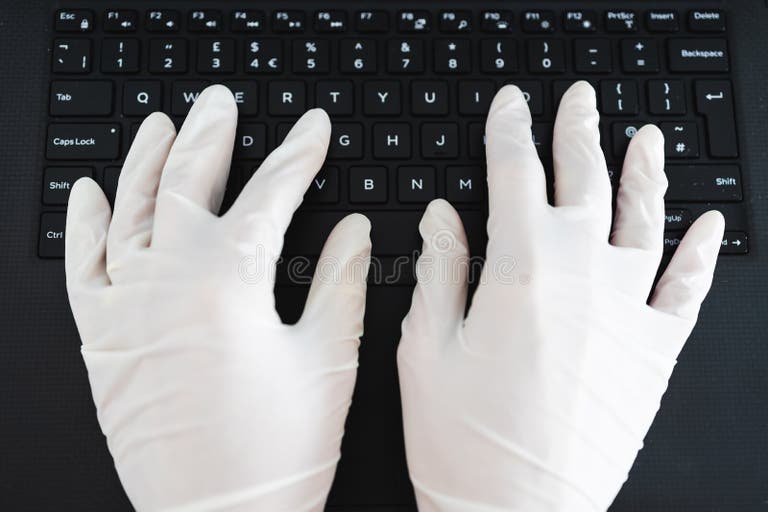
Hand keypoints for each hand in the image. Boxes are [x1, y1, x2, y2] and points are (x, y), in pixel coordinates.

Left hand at [65, 85, 370, 510]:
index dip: (298, 153)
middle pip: (188, 182)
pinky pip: (81, 265)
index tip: (312, 128)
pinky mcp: (100, 339)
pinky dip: (83, 223)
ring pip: (129, 209)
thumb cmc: (276, 451)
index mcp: (228, 281)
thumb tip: (355, 228)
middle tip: (223, 103)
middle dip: (212, 134)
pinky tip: (89, 191)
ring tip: (164, 124)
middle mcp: (166, 281)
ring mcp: (125, 307)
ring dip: (147, 159)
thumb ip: (341, 280)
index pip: (270, 193)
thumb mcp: (327, 357)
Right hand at [397, 82, 723, 511]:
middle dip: (577, 130)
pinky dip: (701, 250)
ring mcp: (629, 311)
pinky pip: (690, 287)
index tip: (511, 106)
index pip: (516, 173)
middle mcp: (584, 276)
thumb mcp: (428, 348)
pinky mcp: (657, 351)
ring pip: (645, 217)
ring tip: (644, 137)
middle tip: (577, 99)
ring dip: (644, 170)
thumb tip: (444, 217)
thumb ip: (441, 270)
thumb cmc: (466, 441)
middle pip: (585, 179)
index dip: (510, 130)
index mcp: (521, 270)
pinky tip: (704, 222)